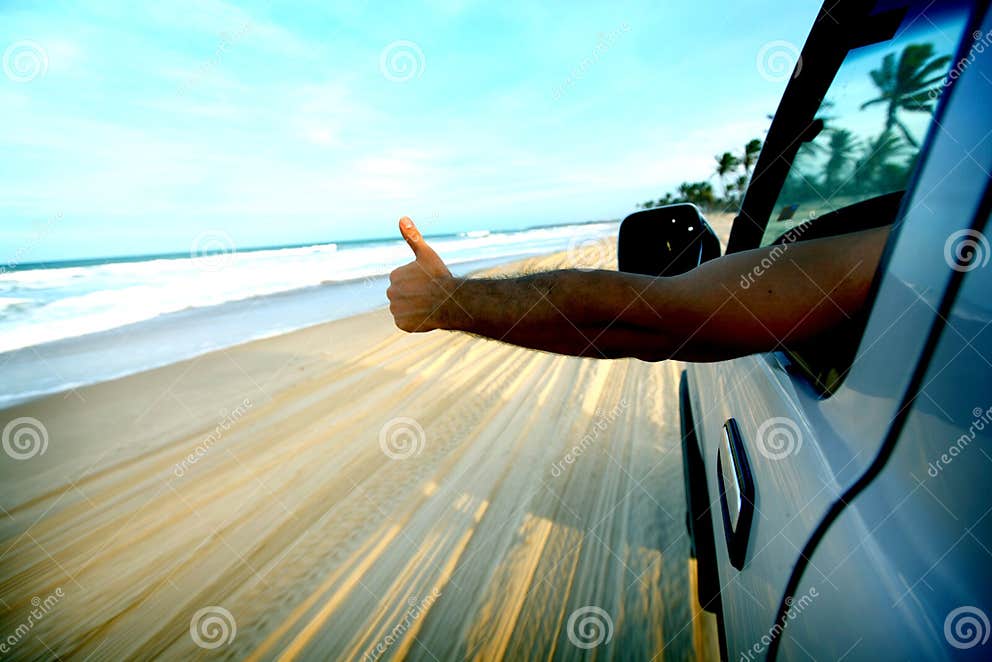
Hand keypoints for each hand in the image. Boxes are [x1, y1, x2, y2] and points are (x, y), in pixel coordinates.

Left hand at [387, 217, 453, 331]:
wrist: (450, 301)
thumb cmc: (440, 276)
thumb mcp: (426, 254)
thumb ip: (412, 237)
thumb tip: (402, 218)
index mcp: (394, 276)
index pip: (403, 282)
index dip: (418, 283)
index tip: (428, 282)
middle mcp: (390, 293)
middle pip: (402, 296)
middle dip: (414, 296)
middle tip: (430, 295)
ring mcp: (395, 310)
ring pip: (404, 310)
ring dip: (415, 309)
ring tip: (429, 305)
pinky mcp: (402, 324)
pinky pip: (407, 323)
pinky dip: (415, 322)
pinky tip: (426, 316)